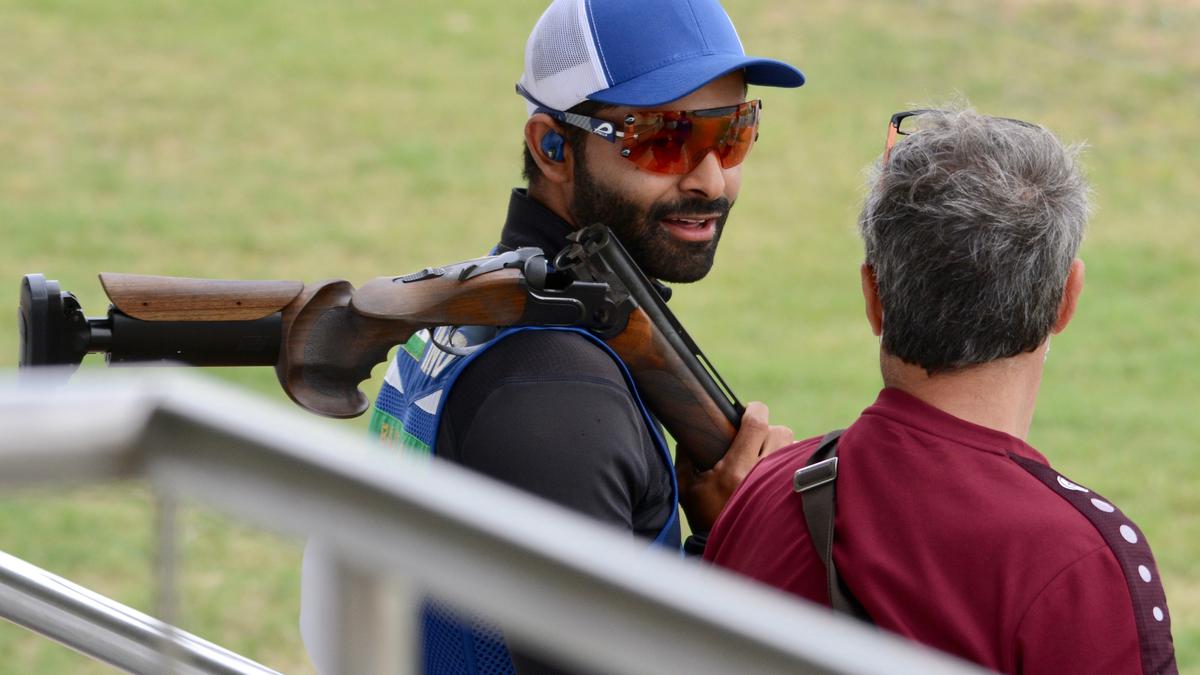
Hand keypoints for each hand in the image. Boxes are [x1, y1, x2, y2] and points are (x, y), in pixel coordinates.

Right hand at [676, 401, 793, 532]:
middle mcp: (760, 475)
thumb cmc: (702, 515)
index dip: (755, 409)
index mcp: (734, 469)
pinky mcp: (789, 496)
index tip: (749, 410)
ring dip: (780, 447)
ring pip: (793, 447)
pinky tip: (777, 473)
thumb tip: (689, 430)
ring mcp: (777, 487)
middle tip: (756, 440)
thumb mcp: (686, 485)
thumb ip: (686, 456)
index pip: (757, 423)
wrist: (723, 546)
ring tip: (767, 458)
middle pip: (780, 431)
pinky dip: (790, 464)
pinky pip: (799, 466)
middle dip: (768, 431)